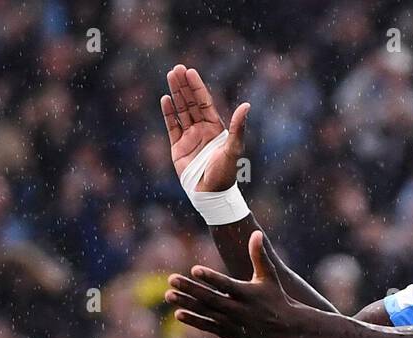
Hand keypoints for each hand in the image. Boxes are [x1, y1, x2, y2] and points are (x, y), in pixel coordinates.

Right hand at [161, 64, 249, 190]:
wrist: (210, 194)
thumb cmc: (225, 174)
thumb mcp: (233, 149)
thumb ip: (238, 127)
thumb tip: (247, 105)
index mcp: (216, 128)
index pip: (204, 102)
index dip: (197, 87)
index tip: (190, 71)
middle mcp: (202, 130)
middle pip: (190, 103)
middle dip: (184, 86)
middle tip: (176, 68)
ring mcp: (189, 137)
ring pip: (180, 111)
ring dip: (175, 94)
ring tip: (170, 76)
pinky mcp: (178, 148)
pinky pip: (172, 126)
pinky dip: (168, 113)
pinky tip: (165, 99)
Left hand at [166, 231, 301, 337]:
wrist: (284, 327)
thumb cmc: (274, 296)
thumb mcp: (269, 275)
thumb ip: (259, 255)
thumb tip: (256, 233)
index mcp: (247, 293)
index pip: (225, 284)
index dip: (210, 277)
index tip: (194, 269)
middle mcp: (239, 309)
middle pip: (210, 298)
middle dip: (190, 289)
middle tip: (171, 279)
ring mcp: (233, 323)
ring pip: (206, 313)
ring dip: (187, 304)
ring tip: (168, 294)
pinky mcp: (229, 333)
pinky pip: (208, 327)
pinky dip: (194, 321)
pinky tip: (178, 313)